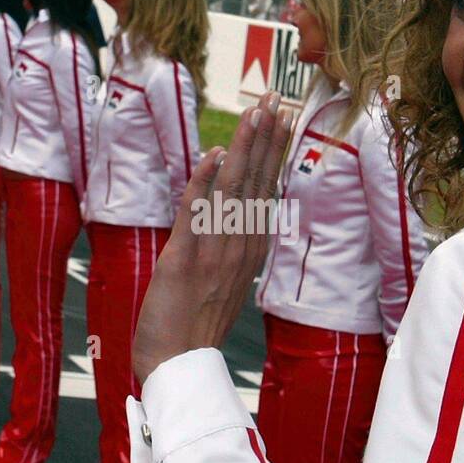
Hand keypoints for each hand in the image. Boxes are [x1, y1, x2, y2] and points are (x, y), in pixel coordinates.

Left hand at [132, 92, 291, 385]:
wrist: (180, 365)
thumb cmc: (196, 324)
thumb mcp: (223, 278)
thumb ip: (229, 243)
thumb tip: (232, 208)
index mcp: (249, 248)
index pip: (265, 188)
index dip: (274, 150)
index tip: (283, 116)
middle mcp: (239, 245)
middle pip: (256, 181)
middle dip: (266, 137)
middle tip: (275, 97)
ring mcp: (214, 252)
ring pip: (233, 190)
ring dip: (245, 148)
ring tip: (256, 111)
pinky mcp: (184, 259)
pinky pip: (196, 214)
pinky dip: (204, 183)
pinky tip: (214, 154)